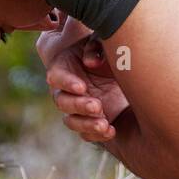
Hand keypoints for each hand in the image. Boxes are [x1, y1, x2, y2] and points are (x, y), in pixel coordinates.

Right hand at [38, 19, 127, 143]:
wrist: (123, 69)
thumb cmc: (107, 51)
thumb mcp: (103, 43)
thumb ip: (95, 48)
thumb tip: (91, 63)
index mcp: (63, 68)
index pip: (56, 77)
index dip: (67, 83)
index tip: (82, 87)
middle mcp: (66, 91)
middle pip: (62, 102)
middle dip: (79, 105)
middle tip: (97, 106)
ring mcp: (76, 109)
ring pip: (72, 121)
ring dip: (86, 124)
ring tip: (104, 124)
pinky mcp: (88, 121)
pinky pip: (86, 134)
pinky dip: (96, 135)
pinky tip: (111, 131)